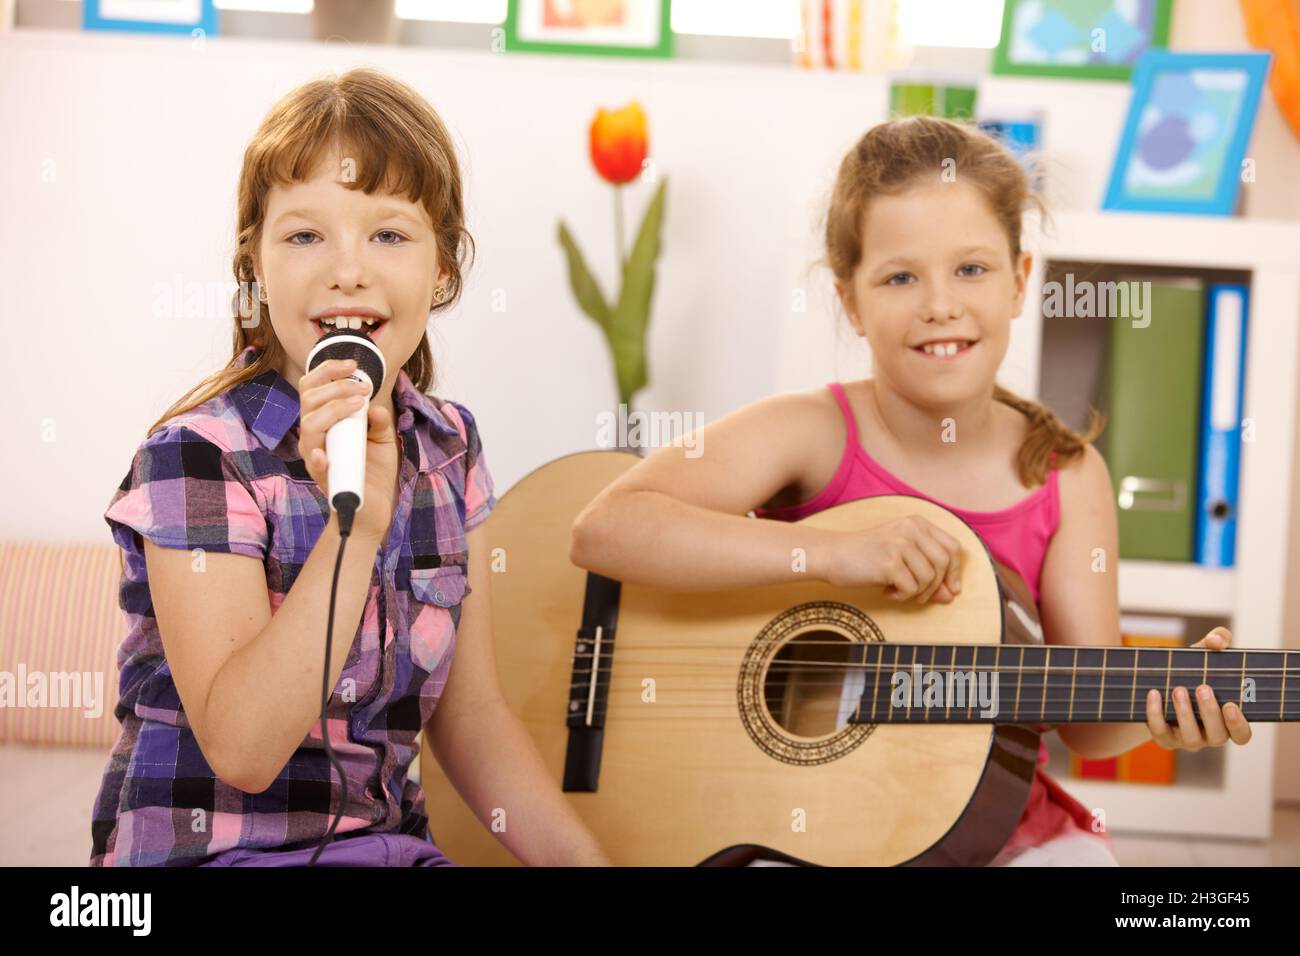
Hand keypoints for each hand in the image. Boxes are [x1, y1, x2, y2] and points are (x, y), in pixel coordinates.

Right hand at [298, 358, 399, 541]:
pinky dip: (318, 456)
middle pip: (309, 400)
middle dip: (336, 386)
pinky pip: (315, 464)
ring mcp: (317, 457)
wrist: (374, 508)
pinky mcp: (325, 478)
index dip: (327, 371)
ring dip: (334, 409)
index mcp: (324, 423)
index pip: (313, 389)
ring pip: (310, 425)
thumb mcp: (382, 440)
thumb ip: (379, 421)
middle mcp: (315, 437)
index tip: (352, 364)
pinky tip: (325, 451)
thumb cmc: (372, 472)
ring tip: (359, 404)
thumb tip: (375, 408)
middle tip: (364, 387)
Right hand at [826, 515, 961, 603]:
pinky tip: (887, 591)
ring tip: (898, 591)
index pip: (952, 547)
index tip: (951, 588)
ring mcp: (900, 544)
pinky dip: (901, 596)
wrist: (832, 554)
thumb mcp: (901, 558)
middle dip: (936, 586)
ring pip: (929, 578)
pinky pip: (911, 588)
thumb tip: (950, 595)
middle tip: (920, 596)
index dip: (955, 571)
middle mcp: (911, 529)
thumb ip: (927, 573)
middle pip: (944, 563)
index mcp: (916, 523)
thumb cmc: (866, 557)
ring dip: (917, 592)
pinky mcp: (890, 562)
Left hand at [1145, 626, 1252, 750]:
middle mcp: (1210, 735)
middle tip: (1202, 688)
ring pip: (1191, 739)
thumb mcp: (1205, 653)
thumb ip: (1218, 639)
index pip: (1242, 734)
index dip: (1239, 724)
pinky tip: (1153, 693)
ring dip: (1185, 713)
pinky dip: (1155, 713)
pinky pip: (1160, 733)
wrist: (1157, 684)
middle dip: (1210, 712)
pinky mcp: (1164, 739)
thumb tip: (1215, 641)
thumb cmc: (1192, 670)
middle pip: (1218, 736)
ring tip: (1178, 689)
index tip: (1231, 705)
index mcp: (1227, 720)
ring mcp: (1187, 740)